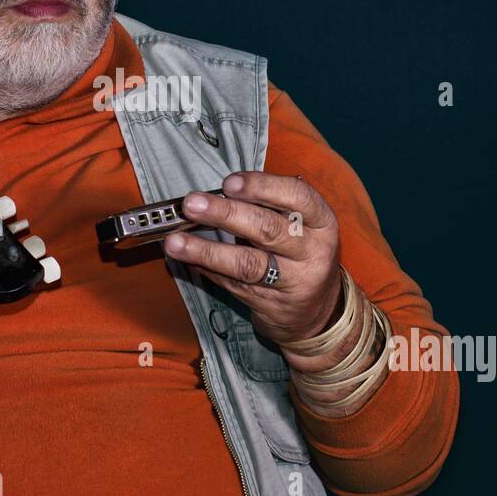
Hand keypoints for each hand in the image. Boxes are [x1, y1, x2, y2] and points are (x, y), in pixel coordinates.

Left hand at [162, 172, 342, 346]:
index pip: (297, 197)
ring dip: (206, 250)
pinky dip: (206, 269)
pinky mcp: (270, 304)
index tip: (228, 183)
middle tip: (192, 205)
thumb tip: (215, 194)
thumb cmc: (300, 253)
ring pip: (246, 264)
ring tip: (175, 241)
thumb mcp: (301, 226)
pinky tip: (186, 258)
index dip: (261, 187)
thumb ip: (267, 207)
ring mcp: (292, 282)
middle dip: (224, 214)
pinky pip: (232, 284)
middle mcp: (311, 251)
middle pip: (266, 229)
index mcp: (321, 222)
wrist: (317, 312)